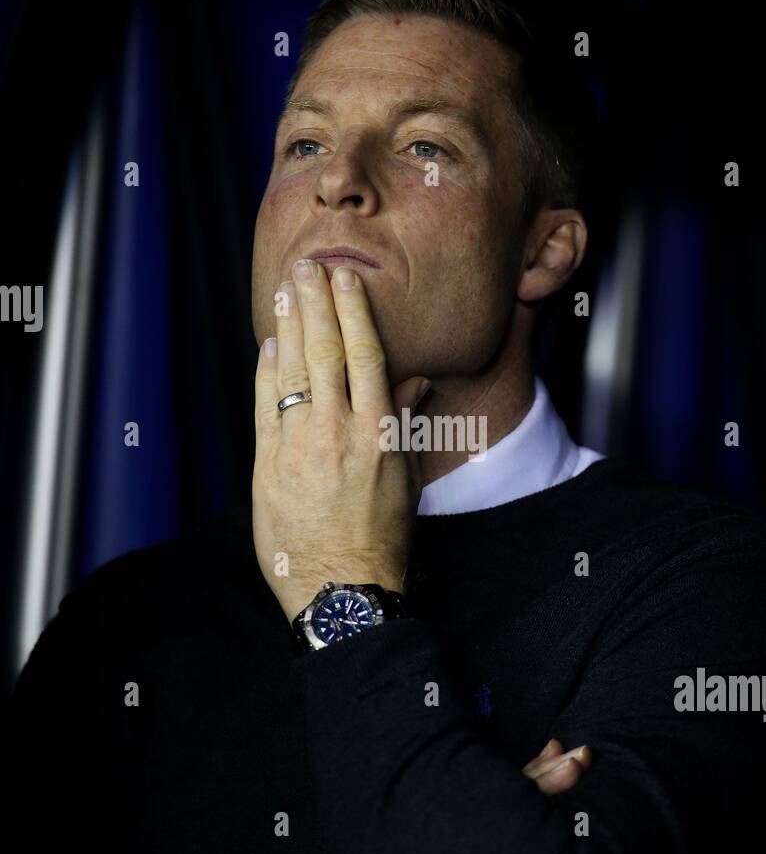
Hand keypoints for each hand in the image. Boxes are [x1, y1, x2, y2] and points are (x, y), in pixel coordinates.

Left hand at [252, 257, 430, 622]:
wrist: (341, 588)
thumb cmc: (381, 538)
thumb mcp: (404, 479)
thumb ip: (403, 424)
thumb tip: (412, 381)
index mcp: (379, 434)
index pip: (366, 356)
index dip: (354, 312)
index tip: (347, 279)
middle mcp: (339, 433)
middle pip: (325, 352)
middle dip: (316, 304)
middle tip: (308, 265)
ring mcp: (298, 447)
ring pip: (292, 371)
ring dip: (289, 326)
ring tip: (288, 290)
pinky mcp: (268, 466)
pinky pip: (265, 406)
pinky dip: (266, 371)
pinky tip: (268, 345)